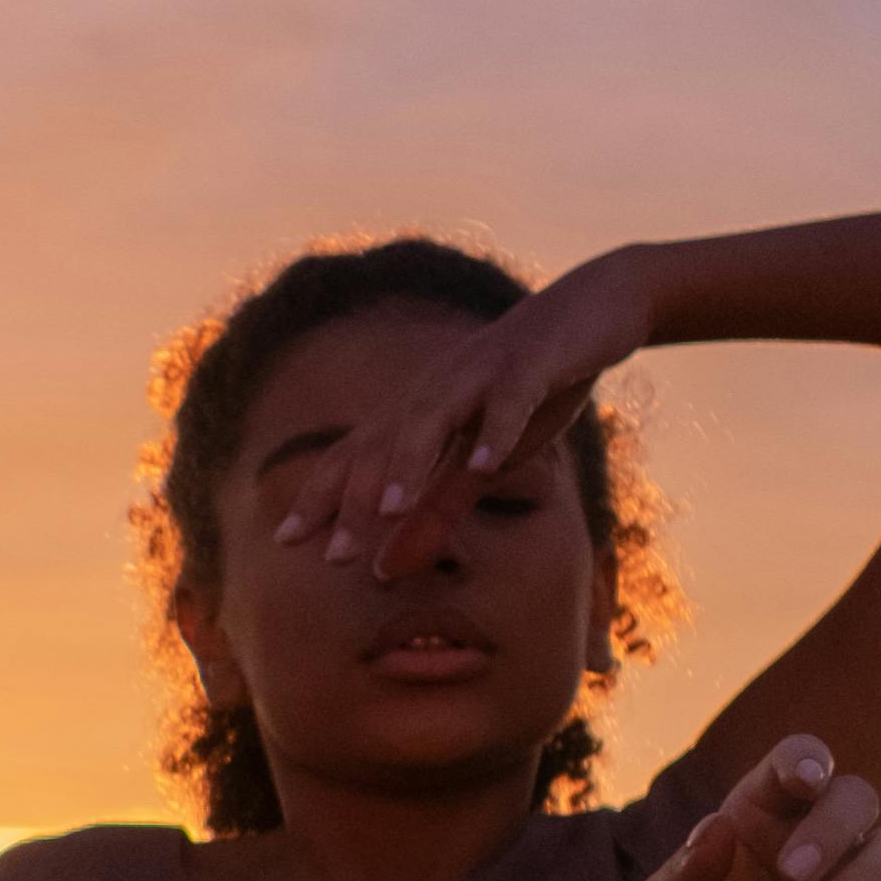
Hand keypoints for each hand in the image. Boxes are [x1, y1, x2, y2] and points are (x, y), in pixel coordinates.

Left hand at [306, 247, 656, 559]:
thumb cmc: (530, 389)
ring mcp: (481, 371)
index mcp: (417, 411)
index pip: (356, 457)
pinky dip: (498, 427)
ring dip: (408, 462)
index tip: (285, 541)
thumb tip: (386, 571)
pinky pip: (510, 397)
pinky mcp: (533, 361)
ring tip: (387, 510)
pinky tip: (490, 460)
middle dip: (355, 501)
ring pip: (432, 416)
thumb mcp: (482, 461)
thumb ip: (434, 512)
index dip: (320, 498)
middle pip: (383, 445)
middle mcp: (436, 389)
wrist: (595, 309)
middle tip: (334, 556)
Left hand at [637, 737, 880, 880]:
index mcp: (760, 819)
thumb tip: (713, 828)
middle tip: (796, 877)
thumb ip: (683, 876)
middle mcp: (817, 839)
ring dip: (872, 875)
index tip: (805, 781)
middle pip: (854, 797)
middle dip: (833, 828)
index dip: (806, 760)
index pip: (795, 763)